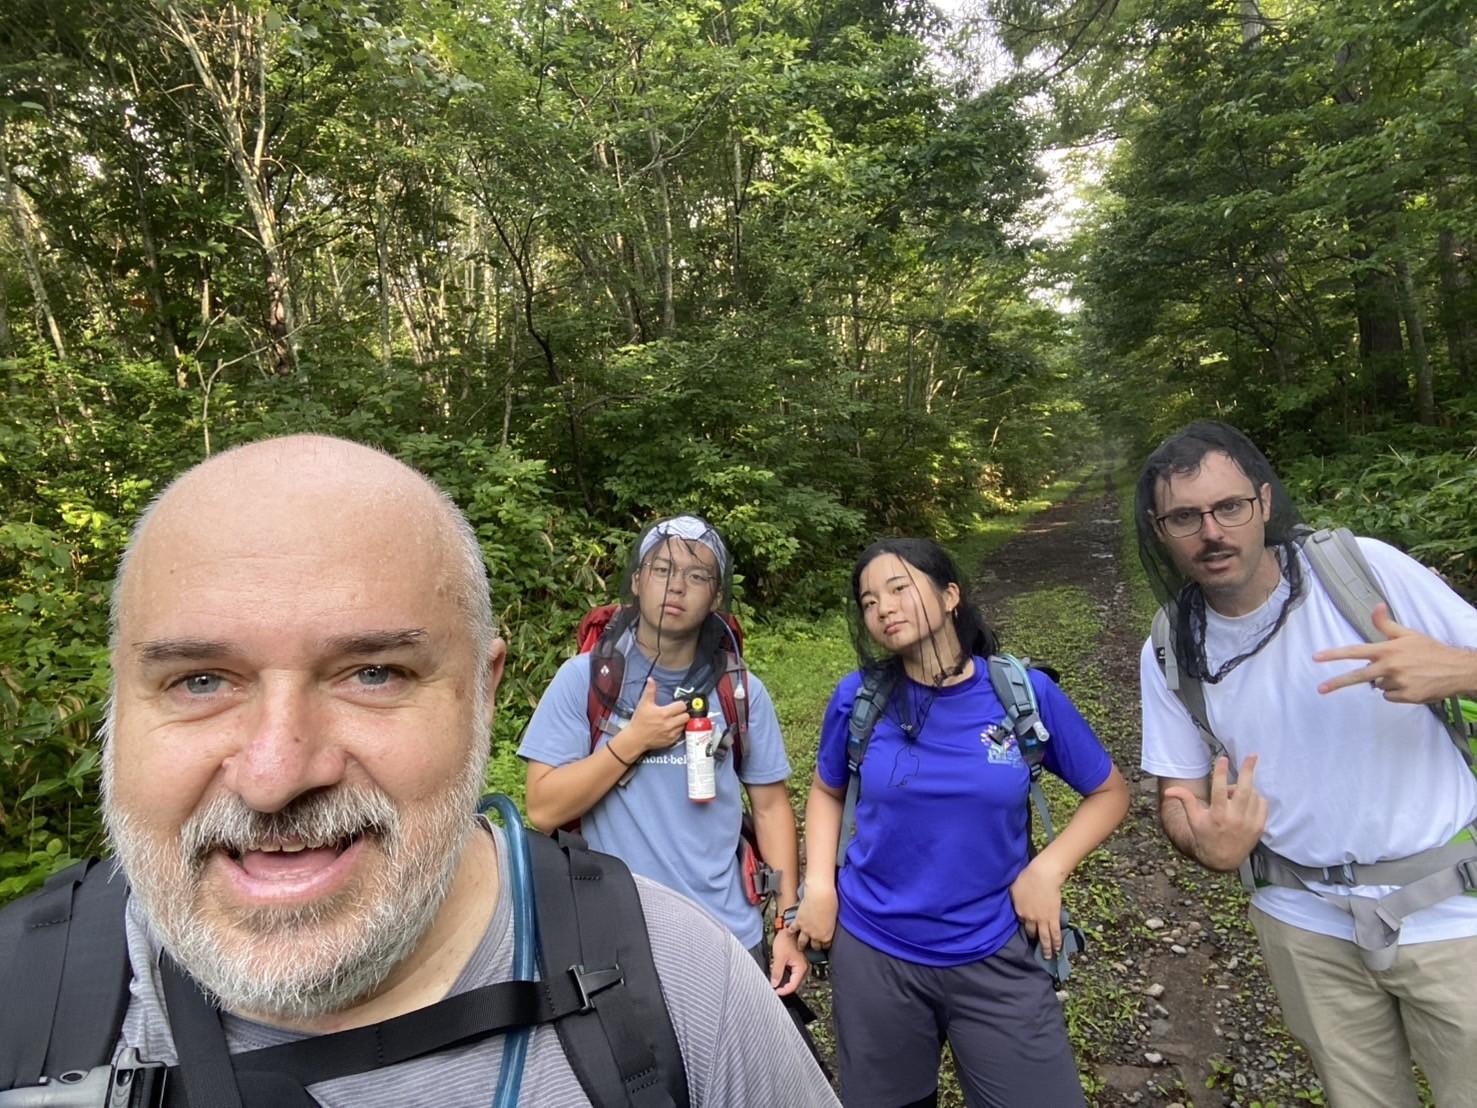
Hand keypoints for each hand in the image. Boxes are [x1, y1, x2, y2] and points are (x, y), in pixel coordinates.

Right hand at [626, 679, 689, 753]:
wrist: (635, 738)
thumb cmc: (639, 721)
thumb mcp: (644, 704)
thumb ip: (650, 691)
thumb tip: (651, 680)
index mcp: (664, 713)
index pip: (682, 706)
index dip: (680, 704)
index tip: (676, 705)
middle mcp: (669, 724)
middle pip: (686, 716)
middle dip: (682, 713)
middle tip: (676, 712)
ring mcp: (670, 733)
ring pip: (684, 725)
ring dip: (680, 722)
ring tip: (673, 720)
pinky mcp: (671, 741)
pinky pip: (680, 734)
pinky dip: (677, 730)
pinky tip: (670, 727)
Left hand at [768, 926, 808, 994]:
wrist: (788, 928)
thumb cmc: (786, 939)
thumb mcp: (779, 957)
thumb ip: (777, 973)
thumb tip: (774, 984)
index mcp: (801, 968)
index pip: (793, 986)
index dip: (783, 991)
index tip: (774, 991)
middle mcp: (803, 968)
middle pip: (793, 984)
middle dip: (782, 986)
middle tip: (772, 986)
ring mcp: (800, 965)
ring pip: (791, 979)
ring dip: (782, 980)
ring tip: (773, 979)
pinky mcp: (796, 962)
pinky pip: (790, 973)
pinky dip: (783, 974)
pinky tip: (776, 972)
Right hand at [790, 884, 837, 952]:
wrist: (820, 895)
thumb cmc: (831, 902)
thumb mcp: (835, 917)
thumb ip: (830, 924)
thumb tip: (829, 923)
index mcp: (827, 935)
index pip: (826, 945)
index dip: (825, 945)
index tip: (824, 944)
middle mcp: (816, 936)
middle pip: (815, 946)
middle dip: (815, 946)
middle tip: (814, 946)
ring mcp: (806, 930)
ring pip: (801, 942)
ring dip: (801, 945)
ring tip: (800, 946)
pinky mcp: (798, 922)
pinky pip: (792, 930)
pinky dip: (790, 931)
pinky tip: (789, 932)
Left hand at [1009, 858, 1064, 956]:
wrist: (1042, 876)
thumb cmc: (1026, 878)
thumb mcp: (1014, 889)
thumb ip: (1013, 899)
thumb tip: (1012, 903)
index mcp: (1019, 911)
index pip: (1021, 922)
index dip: (1024, 925)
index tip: (1026, 928)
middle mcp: (1029, 919)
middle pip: (1031, 932)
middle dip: (1033, 939)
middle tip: (1035, 947)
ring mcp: (1042, 919)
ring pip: (1044, 937)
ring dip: (1046, 948)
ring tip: (1048, 957)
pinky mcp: (1053, 917)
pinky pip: (1055, 933)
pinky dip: (1056, 943)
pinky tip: (1057, 949)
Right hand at [1162, 755, 1267, 871]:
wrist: (1223, 859)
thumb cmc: (1205, 835)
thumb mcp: (1193, 818)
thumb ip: (1185, 800)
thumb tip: (1168, 791)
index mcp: (1217, 815)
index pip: (1220, 789)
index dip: (1221, 772)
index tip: (1223, 758)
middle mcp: (1235, 818)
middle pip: (1244, 789)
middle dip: (1248, 770)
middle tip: (1252, 755)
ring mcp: (1249, 823)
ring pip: (1253, 795)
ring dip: (1246, 787)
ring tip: (1234, 792)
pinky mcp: (1259, 826)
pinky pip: (1262, 803)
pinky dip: (1256, 797)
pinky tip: (1247, 800)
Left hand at [1315, 604, 1476, 703]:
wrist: (1456, 669)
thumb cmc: (1430, 649)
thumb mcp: (1407, 634)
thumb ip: (1386, 624)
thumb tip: (1376, 605)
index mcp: (1387, 650)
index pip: (1355, 651)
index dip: (1334, 654)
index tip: (1316, 657)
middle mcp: (1389, 667)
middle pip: (1357, 676)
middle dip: (1337, 683)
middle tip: (1320, 689)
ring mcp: (1397, 683)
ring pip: (1378, 684)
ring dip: (1385, 680)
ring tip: (1404, 673)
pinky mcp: (1406, 696)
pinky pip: (1389, 696)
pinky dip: (1395, 691)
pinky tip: (1409, 683)